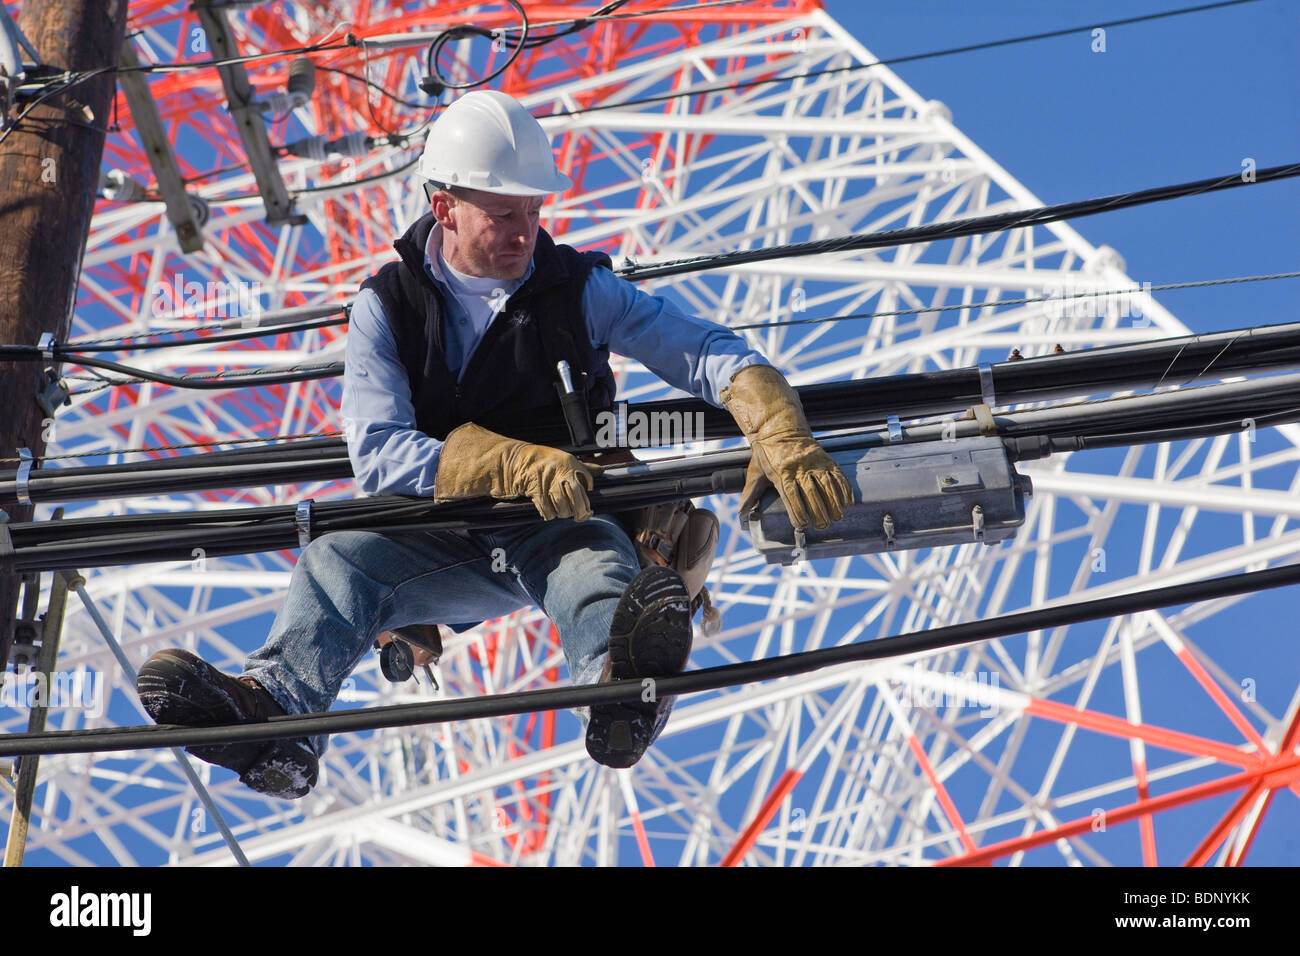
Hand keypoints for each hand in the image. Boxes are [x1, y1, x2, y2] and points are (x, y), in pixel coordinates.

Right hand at [434, 422, 598, 520]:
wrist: (514, 461)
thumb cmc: (542, 462)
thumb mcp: (565, 460)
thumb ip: (584, 468)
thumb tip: (602, 470)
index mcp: (570, 463)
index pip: (587, 483)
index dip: (587, 497)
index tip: (588, 505)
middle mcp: (561, 472)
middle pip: (578, 499)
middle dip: (580, 512)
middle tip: (580, 516)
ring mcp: (548, 482)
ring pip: (563, 507)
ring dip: (562, 513)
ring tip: (559, 511)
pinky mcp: (536, 492)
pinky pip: (547, 510)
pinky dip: (548, 514)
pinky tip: (547, 511)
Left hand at [722, 365, 852, 529]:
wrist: (778, 425)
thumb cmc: (765, 452)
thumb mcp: (755, 472)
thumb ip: (750, 494)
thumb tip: (742, 516)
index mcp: (781, 473)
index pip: (791, 497)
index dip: (797, 512)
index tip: (802, 525)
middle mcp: (798, 468)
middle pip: (810, 493)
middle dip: (818, 512)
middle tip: (822, 526)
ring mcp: (813, 462)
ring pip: (826, 485)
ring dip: (834, 503)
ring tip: (837, 518)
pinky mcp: (824, 457)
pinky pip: (837, 474)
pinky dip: (844, 489)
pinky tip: (847, 502)